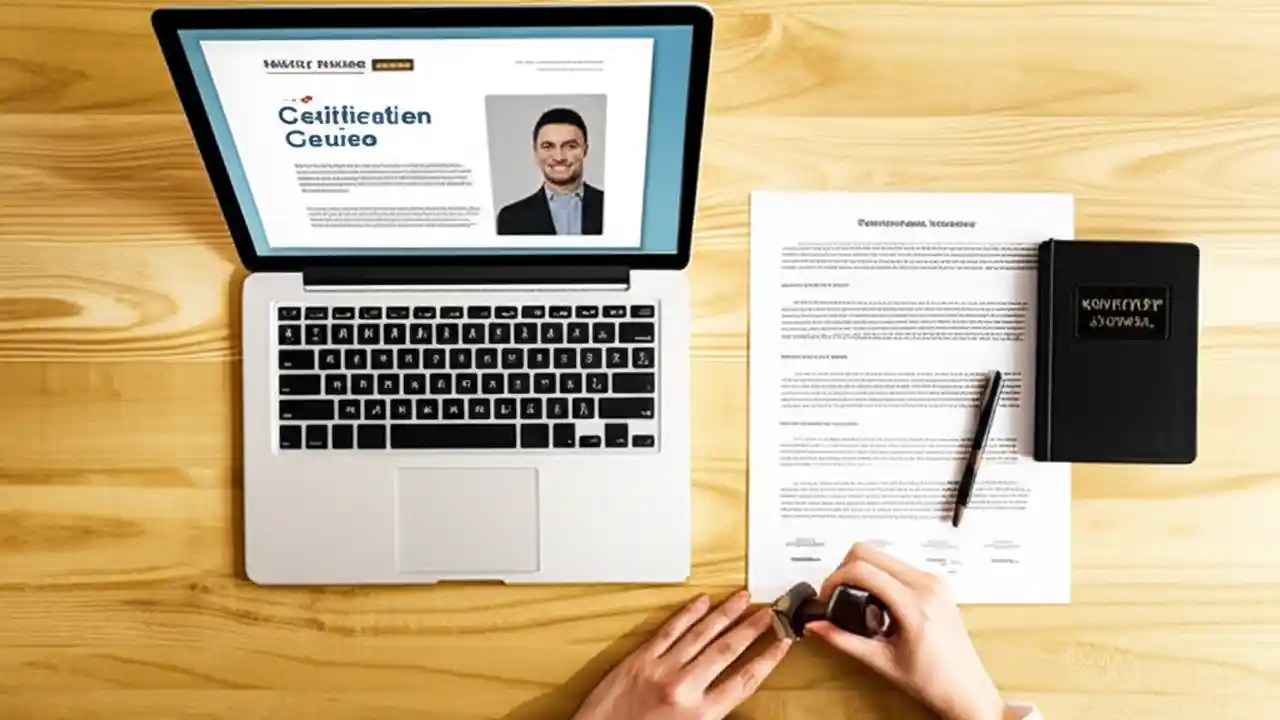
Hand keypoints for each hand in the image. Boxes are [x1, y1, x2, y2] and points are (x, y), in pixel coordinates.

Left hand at [570, 590, 791, 719]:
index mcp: (701, 716)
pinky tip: (702, 603)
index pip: (745, 679)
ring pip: (702, 634)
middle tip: (769, 612)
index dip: (768, 658)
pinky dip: (688, 614)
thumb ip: (712, 715)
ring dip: (725, 614)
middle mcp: (685, 688)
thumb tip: (732, 692)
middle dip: (752, 628)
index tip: (782, 642)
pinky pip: (670, 630)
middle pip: (728, 649)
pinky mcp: (640, 659)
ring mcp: (662, 669)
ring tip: (742, 599)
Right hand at [807, 543, 1007, 719]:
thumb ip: (844, 640)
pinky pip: (899, 566)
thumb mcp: (882, 662)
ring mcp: (934, 581)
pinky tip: (881, 605)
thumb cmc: (935, 681)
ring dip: (864, 572)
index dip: (835, 578)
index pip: (863, 569)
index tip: (827, 594)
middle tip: (837, 594)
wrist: (966, 690)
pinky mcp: (937, 584)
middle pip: (870, 552)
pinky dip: (881, 577)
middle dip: (845, 569)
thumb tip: (817, 626)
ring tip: (862, 605)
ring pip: (884, 556)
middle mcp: (927, 585)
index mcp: (915, 605)